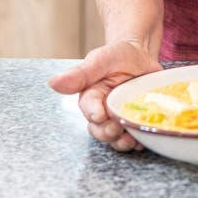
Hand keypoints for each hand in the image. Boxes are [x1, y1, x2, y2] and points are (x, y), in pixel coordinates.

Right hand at [48, 40, 162, 151]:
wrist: (141, 55)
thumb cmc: (118, 56)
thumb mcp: (100, 60)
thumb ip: (80, 74)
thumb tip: (53, 83)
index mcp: (90, 97)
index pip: (88, 109)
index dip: (93, 114)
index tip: (100, 115)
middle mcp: (102, 111)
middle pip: (99, 130)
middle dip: (107, 133)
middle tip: (117, 128)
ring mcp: (119, 118)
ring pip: (115, 138)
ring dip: (122, 142)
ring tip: (132, 139)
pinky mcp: (134, 121)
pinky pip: (135, 137)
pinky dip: (140, 140)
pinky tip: (144, 136)